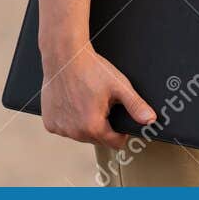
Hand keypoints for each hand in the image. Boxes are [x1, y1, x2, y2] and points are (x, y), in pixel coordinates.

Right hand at [40, 45, 155, 147]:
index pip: (115, 143)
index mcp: (93, 127)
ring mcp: (60, 128)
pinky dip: (69, 119)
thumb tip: (149, 120)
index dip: (121, 132)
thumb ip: (136, 106)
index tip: (118, 116)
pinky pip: (65, 128)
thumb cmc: (90, 68)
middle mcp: (74, 132)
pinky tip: (72, 102)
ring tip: (86, 100)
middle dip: (103, 125)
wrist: (64, 56)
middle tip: (101, 102)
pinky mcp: (49, 122)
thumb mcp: (119, 86)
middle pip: (97, 139)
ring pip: (80, 134)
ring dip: (85, 123)